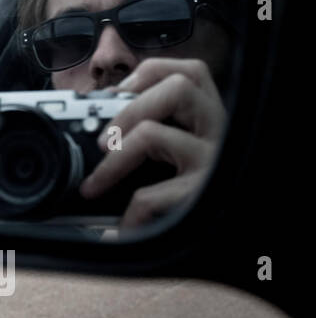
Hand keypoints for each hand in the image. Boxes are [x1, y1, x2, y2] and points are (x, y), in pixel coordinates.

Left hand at [78, 58, 226, 228]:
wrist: (222, 245)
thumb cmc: (191, 195)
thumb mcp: (179, 158)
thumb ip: (153, 132)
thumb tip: (99, 121)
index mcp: (211, 120)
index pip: (192, 72)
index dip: (150, 74)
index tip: (116, 94)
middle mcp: (221, 135)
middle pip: (179, 88)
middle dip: (129, 108)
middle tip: (103, 140)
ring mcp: (214, 164)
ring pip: (152, 134)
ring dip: (113, 159)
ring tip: (95, 184)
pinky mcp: (202, 198)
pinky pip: (150, 194)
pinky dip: (128, 211)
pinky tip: (123, 226)